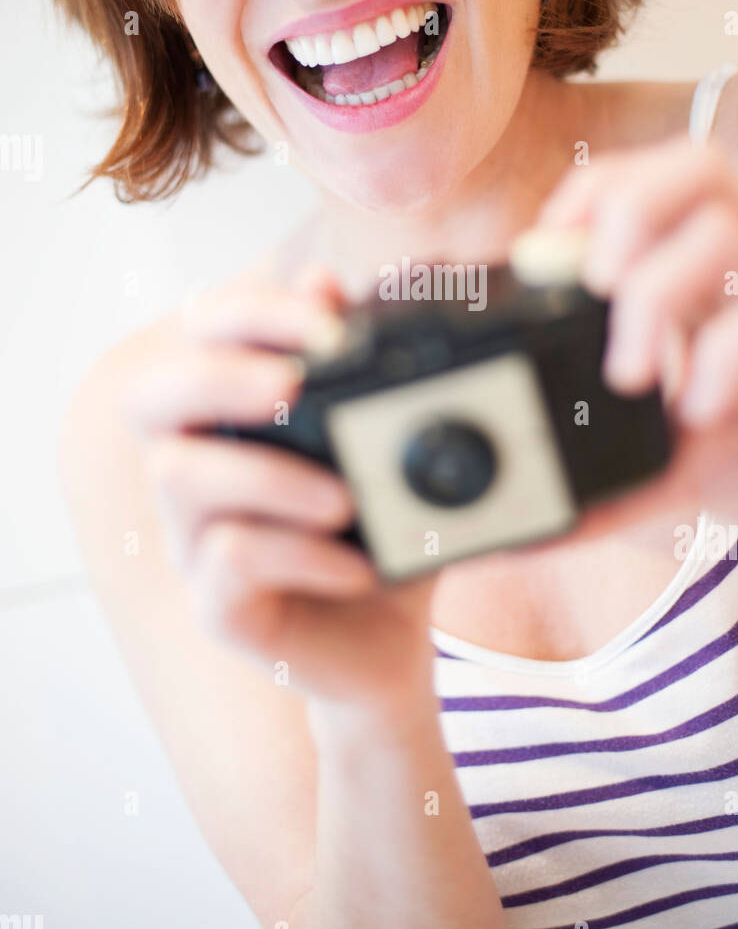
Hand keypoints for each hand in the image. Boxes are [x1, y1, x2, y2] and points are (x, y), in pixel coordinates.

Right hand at [123, 264, 439, 712]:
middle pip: (149, 395)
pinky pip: (227, 563)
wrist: (390, 647)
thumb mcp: (397, 453)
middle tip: (293, 386)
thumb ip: (375, 375)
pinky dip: (299, 555)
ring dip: (266, 474)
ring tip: (345, 499)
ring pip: (178, 476)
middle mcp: (196, 470)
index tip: (326, 312)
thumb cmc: (383, 538)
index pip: (202, 333)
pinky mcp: (216, 607)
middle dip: (218, 375)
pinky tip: (359, 567)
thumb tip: (358, 282)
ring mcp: (194, 541)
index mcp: (232, 416)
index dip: (249, 309)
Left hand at [528, 134, 737, 553]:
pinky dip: (722, 357)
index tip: (544, 255)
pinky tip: (701, 412)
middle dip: (623, 210)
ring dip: (653, 293)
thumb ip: (607, 478)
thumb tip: (531, 522)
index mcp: (717, 275)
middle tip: (592, 291)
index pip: (660, 173)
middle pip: (699, 165)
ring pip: (727, 232)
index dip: (596, 188)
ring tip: (627, 377)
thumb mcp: (678, 467)